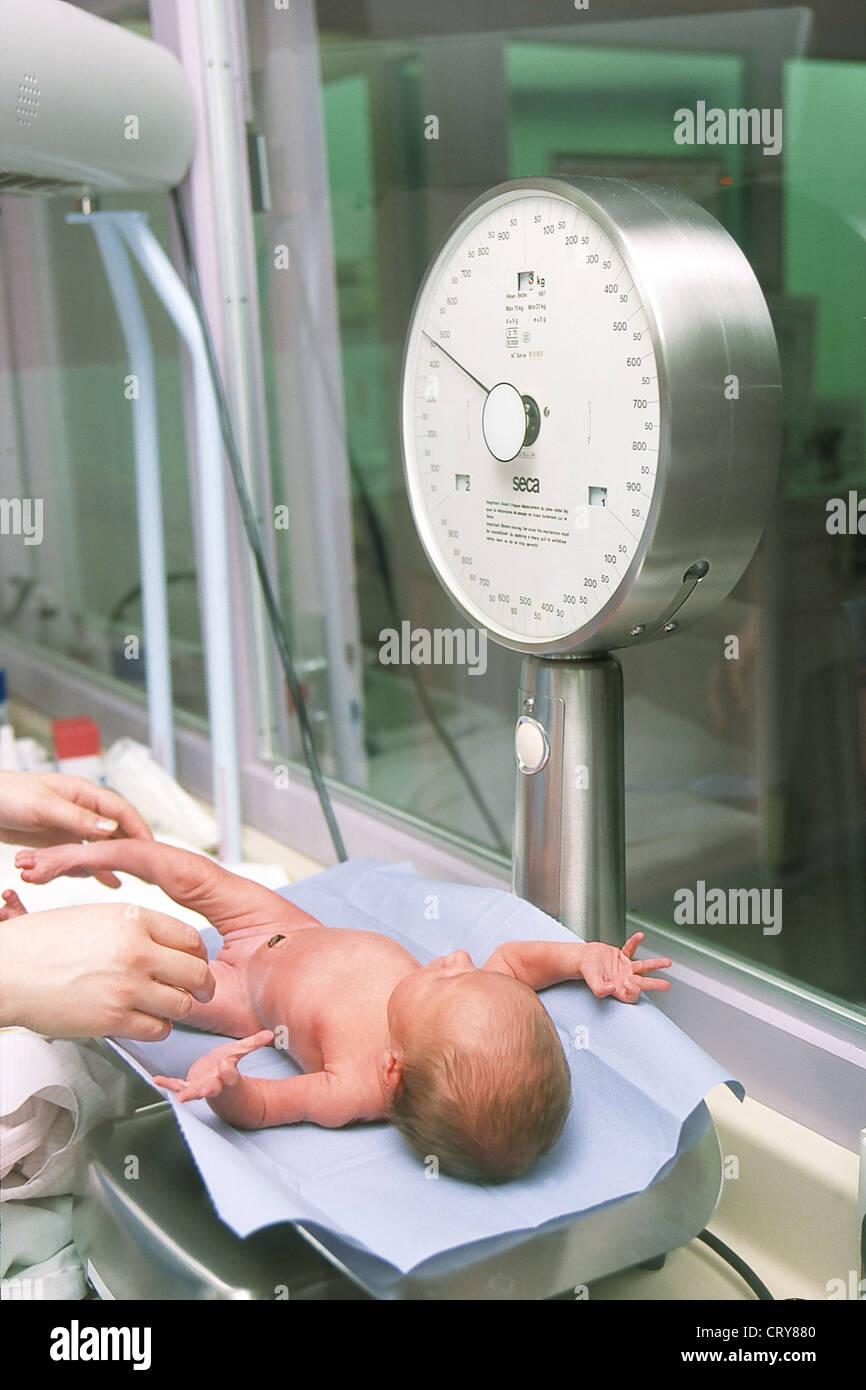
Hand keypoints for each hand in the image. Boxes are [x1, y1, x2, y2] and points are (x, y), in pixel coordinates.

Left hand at [0, 772, 151, 886]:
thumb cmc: (9, 795)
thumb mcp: (44, 807)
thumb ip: (77, 819)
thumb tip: (111, 829)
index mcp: (84, 794)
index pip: (121, 811)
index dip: (139, 830)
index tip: (152, 850)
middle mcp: (83, 809)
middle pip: (117, 829)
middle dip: (133, 848)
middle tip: (149, 871)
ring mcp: (72, 825)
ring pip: (101, 845)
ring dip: (114, 861)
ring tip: (132, 880)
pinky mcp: (60, 839)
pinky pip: (83, 856)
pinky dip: (96, 868)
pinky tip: (110, 882)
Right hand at [0, 902, 213, 1039]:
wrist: (5, 970)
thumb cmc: (42, 943)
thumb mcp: (96, 916)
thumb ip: (136, 928)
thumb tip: (166, 944)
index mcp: (133, 919)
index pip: (190, 938)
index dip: (198, 954)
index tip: (195, 962)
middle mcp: (136, 951)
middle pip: (196, 973)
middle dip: (201, 985)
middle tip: (199, 990)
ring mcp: (126, 987)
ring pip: (182, 1005)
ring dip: (177, 1008)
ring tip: (165, 1005)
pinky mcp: (114, 1020)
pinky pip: (158, 1030)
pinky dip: (157, 1027)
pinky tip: (143, 1019)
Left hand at [155, 1031, 273, 1101]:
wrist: (219, 1083)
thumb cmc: (228, 1066)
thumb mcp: (239, 1052)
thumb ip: (253, 1043)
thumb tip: (271, 1033)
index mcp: (228, 1075)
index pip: (229, 1073)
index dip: (228, 1069)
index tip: (227, 1062)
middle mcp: (214, 1083)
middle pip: (212, 1088)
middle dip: (209, 1089)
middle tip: (207, 1090)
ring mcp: (200, 1087)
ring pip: (195, 1092)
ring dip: (189, 1094)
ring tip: (181, 1098)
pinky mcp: (189, 1085)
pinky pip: (177, 1085)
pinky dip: (167, 1084)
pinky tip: (157, 1080)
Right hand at [578, 933, 670, 1002]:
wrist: (583, 959)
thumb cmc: (587, 972)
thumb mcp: (592, 981)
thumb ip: (600, 989)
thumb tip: (611, 989)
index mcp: (618, 989)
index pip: (631, 995)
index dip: (633, 992)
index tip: (630, 986)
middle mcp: (624, 979)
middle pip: (643, 983)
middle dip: (655, 984)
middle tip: (666, 985)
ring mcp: (625, 968)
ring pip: (644, 967)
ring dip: (655, 964)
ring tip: (667, 963)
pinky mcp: (623, 957)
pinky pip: (631, 949)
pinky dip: (635, 942)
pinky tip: (639, 936)